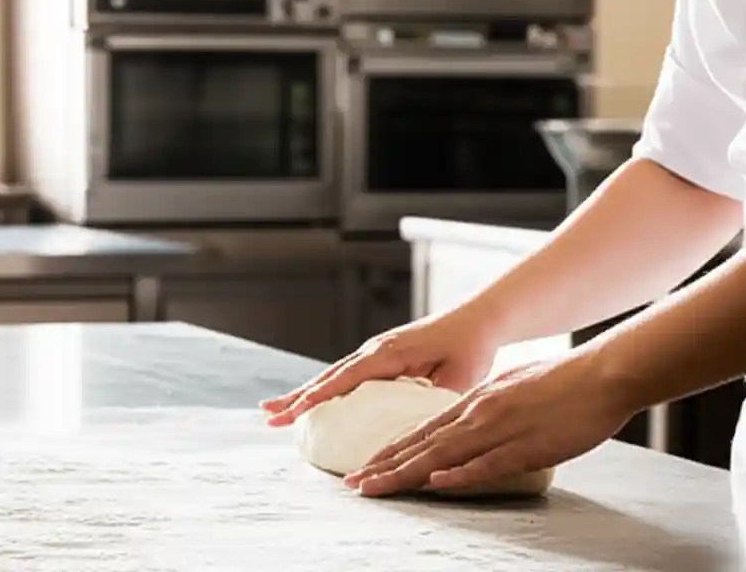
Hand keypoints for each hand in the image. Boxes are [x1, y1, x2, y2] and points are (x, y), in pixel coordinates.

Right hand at [260, 308, 502, 426]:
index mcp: (389, 354)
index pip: (346, 377)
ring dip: (304, 394)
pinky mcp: (380, 357)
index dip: (319, 396)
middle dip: (297, 396)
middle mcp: (375, 350)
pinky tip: (310, 402)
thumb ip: (432, 399)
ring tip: (275, 411)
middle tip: (268, 414)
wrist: (478, 321)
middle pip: (328, 376)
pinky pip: (345, 375)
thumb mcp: (457, 379)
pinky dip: (323, 389)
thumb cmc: (470, 348)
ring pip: (332, 375)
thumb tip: (412, 424)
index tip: (294, 411)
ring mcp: (375, 352)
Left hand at [343, 350, 636, 496]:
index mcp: (476, 401)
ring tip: (375, 487)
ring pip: (443, 456)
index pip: (422, 430)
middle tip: (354, 485)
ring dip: (405, 473)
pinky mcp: (526, 446)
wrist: (603, 373)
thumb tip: (469, 420)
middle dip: (385, 466)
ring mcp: (501, 429)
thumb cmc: (563, 382)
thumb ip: (489, 406)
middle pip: (422, 444)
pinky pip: (487, 464)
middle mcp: (479, 413)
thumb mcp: (513, 387)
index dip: (391, 450)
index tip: (365, 466)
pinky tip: (435, 483)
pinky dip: (458, 475)